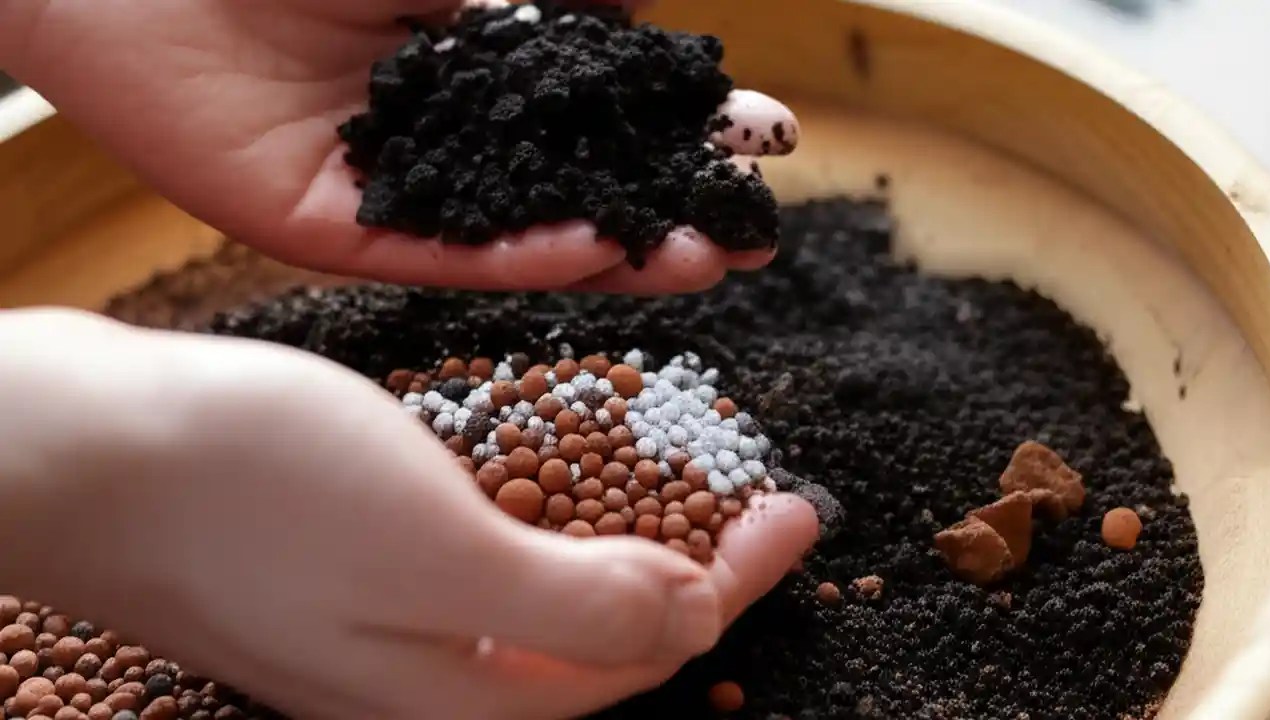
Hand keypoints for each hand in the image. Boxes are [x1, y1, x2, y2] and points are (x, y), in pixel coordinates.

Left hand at [0, 0, 793, 293]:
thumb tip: (655, 23)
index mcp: (475, 56)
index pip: (599, 113)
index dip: (678, 131)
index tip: (760, 142)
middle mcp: (441, 129)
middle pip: (569, 187)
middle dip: (664, 207)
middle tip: (750, 230)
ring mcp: (387, 181)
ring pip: (511, 233)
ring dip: (612, 250)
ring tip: (704, 259)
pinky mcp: (324, 222)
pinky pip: (429, 251)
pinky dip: (510, 256)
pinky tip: (592, 251)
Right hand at [0, 309, 818, 719]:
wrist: (89, 455)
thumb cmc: (254, 494)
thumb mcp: (436, 554)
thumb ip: (572, 606)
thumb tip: (695, 627)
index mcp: (466, 702)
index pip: (644, 657)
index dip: (735, 587)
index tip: (798, 511)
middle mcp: (430, 691)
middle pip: (604, 648)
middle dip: (698, 577)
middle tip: (760, 501)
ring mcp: (385, 640)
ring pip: (550, 616)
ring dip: (630, 558)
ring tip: (688, 501)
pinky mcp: (352, 584)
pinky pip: (491, 579)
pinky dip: (554, 539)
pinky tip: (564, 496)